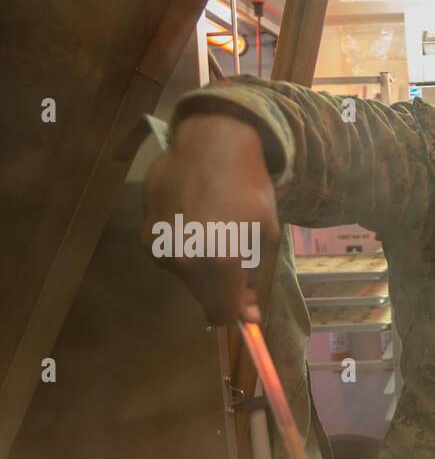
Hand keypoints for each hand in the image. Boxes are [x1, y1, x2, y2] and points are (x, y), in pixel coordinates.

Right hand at [141, 113, 280, 324]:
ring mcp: (160, 247)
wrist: (211, 144)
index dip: (236, 313)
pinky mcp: (145, 234)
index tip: (246, 304)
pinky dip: (183, 250)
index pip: (222, 313)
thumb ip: (253, 278)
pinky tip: (194, 222)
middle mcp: (184, 261)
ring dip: (201, 268)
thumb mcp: (264, 235)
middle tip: (236, 259)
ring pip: (185, 277)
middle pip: (204, 297)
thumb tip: (248, 314)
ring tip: (214, 231)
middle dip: (221, 288)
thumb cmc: (249, 187)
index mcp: (219, 262)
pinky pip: (168, 257)